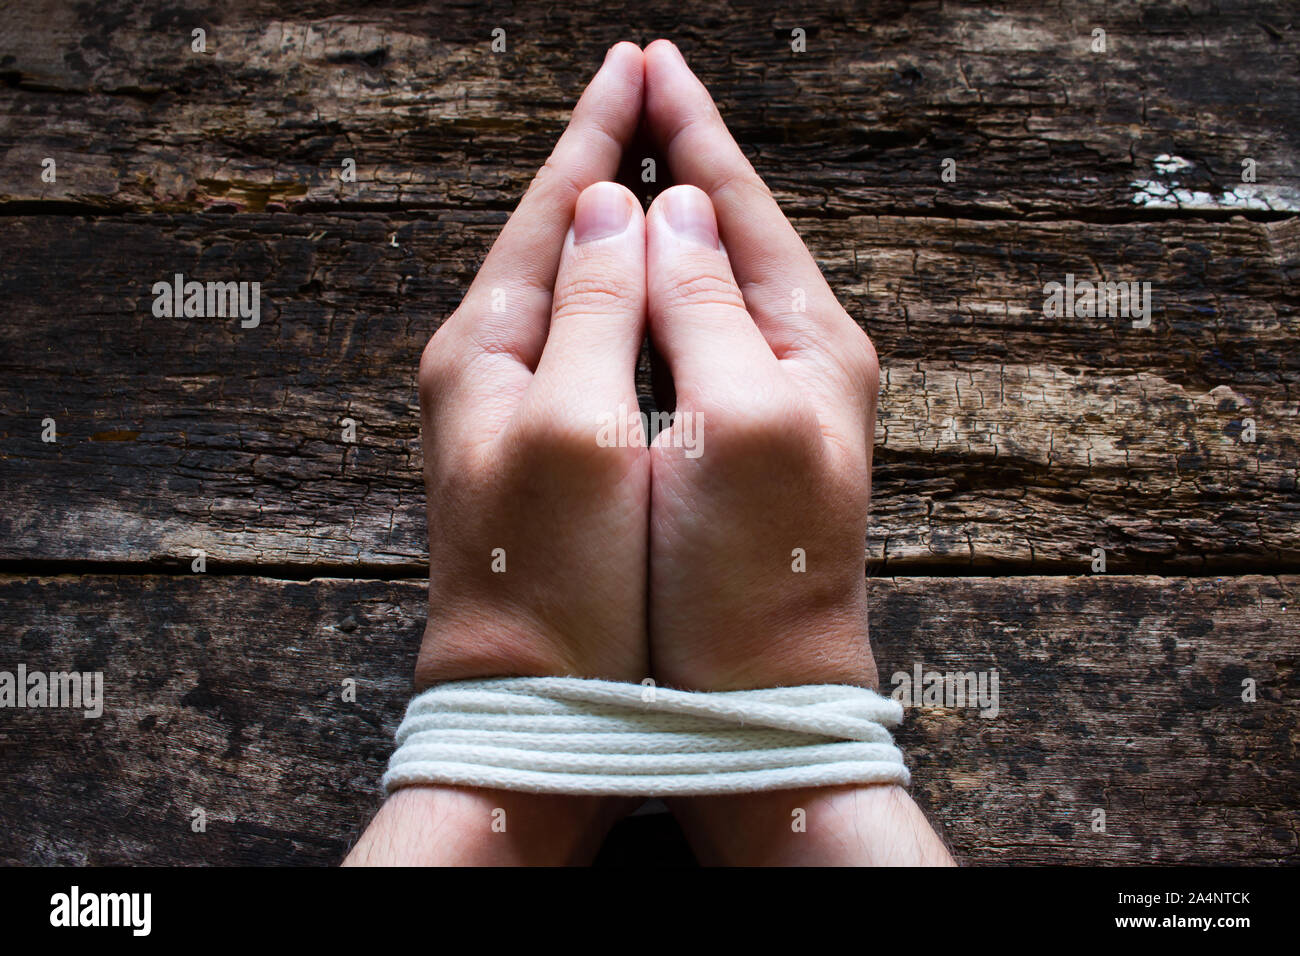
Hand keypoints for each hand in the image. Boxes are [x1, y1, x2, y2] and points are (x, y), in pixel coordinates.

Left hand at [415, 44, 648, 687]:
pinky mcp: (539, 454)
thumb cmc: (551, 576)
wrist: (524, 700)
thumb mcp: (577, 427)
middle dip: (598, 163)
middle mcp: (485, 369)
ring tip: (640, 165)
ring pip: (566, 289)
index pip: (548, 211)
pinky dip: (615, 296)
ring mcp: (508, 412)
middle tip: (641, 92)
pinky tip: (636, 290)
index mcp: (486, 348)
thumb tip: (614, 203)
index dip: (595, 135)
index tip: (634, 64)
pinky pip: (581, 344)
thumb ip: (596, 309)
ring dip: (605, 224)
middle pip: (549, 238)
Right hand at [641, 41, 880, 692]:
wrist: (760, 689)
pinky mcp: (732, 442)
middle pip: (733, 231)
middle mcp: (800, 359)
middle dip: (684, 157)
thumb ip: (706, 310)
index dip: (693, 132)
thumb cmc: (754, 568)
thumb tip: (673, 208)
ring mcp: (770, 399)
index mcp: (811, 340)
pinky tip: (636, 275)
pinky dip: (657, 288)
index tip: (650, 60)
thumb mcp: (736, 422)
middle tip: (635, 86)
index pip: (744, 207)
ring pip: (710, 281)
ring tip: (635, 155)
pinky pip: (691, 337)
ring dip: (671, 216)